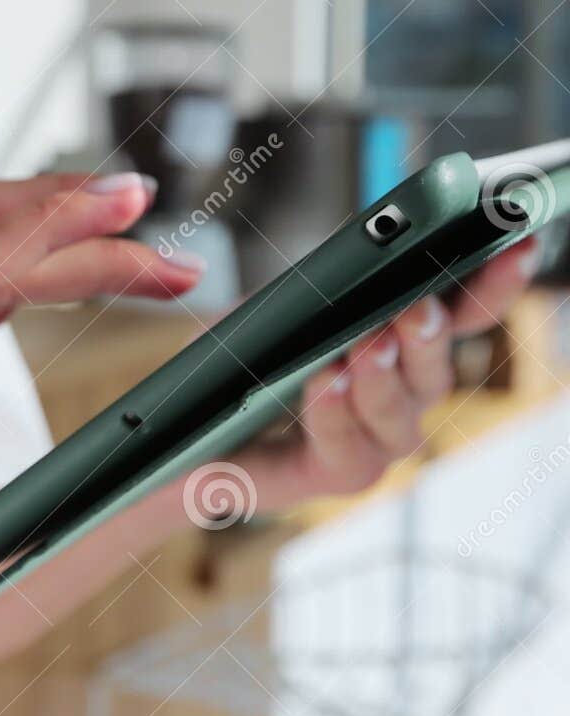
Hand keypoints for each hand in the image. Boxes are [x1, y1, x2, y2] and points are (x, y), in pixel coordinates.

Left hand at [224, 236, 539, 509]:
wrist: (198, 432)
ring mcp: (379, 441)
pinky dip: (334, 411)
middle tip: (418, 309)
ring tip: (364, 346)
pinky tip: (323, 383)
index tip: (517, 243)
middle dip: (428, 336)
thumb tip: (353, 250)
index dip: (493, 282)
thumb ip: (320, 281)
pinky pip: (348, 446)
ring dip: (381, 377)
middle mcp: (406, 396)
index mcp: (406, 345)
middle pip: (436, 368)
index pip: (463, 313)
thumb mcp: (278, 306)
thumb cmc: (248, 361)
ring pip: (397, 412)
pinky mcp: (343, 472)